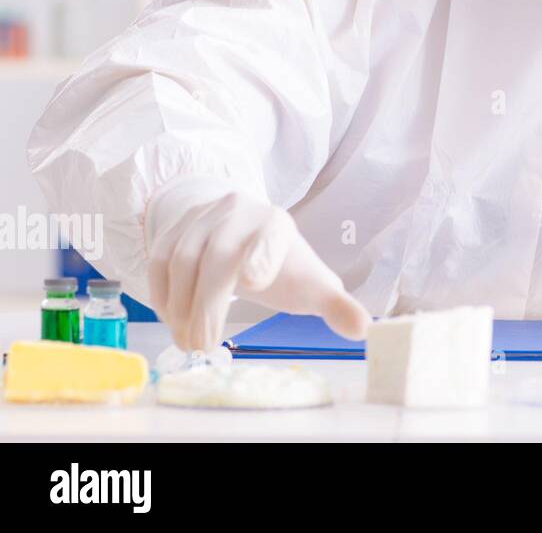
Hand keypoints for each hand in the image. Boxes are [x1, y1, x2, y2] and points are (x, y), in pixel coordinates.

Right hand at [147, 191, 369, 351]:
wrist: (242, 231)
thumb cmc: (281, 265)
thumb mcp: (310, 283)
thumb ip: (335, 306)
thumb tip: (365, 329)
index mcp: (278, 224)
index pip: (271, 236)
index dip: (262, 255)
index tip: (252, 280)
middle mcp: (240, 212)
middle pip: (218, 258)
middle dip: (209, 305)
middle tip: (204, 345)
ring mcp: (204, 216)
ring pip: (182, 260)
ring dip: (181, 306)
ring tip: (189, 341)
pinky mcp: (175, 227)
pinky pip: (160, 260)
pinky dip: (162, 294)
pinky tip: (173, 320)